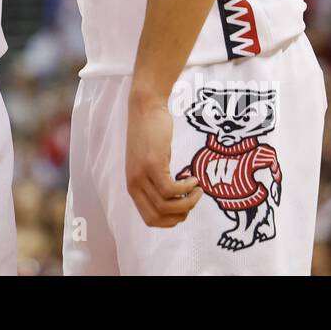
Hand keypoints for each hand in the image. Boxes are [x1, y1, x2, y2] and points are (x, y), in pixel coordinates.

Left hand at [125, 95, 201, 227]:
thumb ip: (156, 182)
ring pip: (166, 206)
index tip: (185, 210)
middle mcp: (134, 184)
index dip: (171, 221)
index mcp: (133, 187)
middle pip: (158, 218)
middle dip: (180, 216)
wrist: (146, 108)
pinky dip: (186, 188)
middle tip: (193, 200)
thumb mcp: (149, 164)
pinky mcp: (152, 164)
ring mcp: (142, 175)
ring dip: (188, 202)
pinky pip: (171, 189)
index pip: (150, 220)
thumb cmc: (152, 134)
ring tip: (197, 189)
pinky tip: (193, 178)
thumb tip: (176, 201)